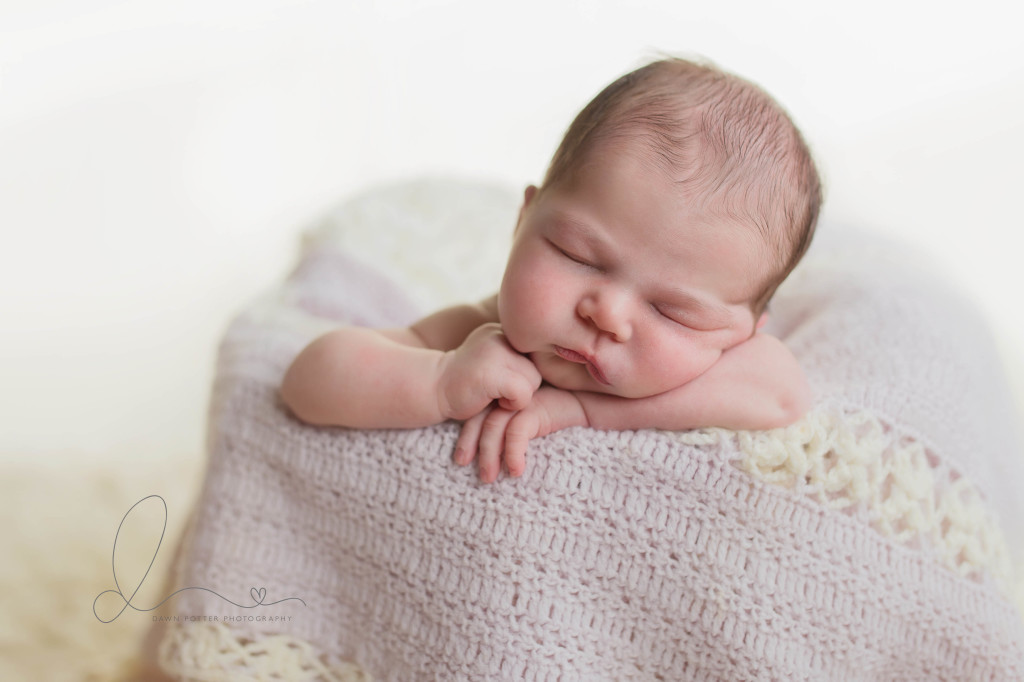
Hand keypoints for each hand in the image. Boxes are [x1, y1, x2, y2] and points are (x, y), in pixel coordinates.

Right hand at [436, 323, 541, 420]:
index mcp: (502, 331)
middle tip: (497, 390)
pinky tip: (493, 401)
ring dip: (518, 396)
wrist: (430, 388)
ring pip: (533, 380)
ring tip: (494, 394)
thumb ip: (513, 356)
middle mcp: (500, 335)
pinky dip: (513, 404)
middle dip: (522, 385)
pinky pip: (524, 393)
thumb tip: (553, 359)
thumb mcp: (491, 359)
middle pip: (537, 367)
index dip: (523, 375)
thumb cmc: (465, 382)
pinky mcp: (492, 373)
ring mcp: (495, 352)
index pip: (534, 354)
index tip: (504, 382)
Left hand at [454, 387, 586, 482]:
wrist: (588, 407)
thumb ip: (509, 433)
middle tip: (465, 466)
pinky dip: (513, 452)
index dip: (466, 437)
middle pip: (481, 419)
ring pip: (495, 427)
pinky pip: (517, 431)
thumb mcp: (528, 428)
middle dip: (471, 444)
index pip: (478, 415)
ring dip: (489, 455)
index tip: (461, 460)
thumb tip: (490, 461)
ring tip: (489, 478)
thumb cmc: (558, 421)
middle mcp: (509, 397)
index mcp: (504, 399)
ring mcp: (522, 401)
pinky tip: (516, 471)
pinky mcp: (537, 408)